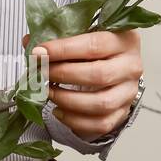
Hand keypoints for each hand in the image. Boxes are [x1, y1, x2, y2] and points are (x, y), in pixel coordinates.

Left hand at [21, 29, 142, 139]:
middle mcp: (131, 66)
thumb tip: (29, 42)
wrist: (116, 69)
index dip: (64, 49)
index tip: (39, 52)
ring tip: (49, 93)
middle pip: (98, 74)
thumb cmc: (96, 50)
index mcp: (124, 40)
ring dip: (68, 99)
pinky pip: (100, 124)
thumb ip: (58, 37)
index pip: (94, 44)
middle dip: (63, 75)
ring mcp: (129, 92)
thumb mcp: (81, 36)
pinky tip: (58, 111)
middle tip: (41, 73)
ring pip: (100, 103)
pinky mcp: (123, 113)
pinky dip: (75, 121)